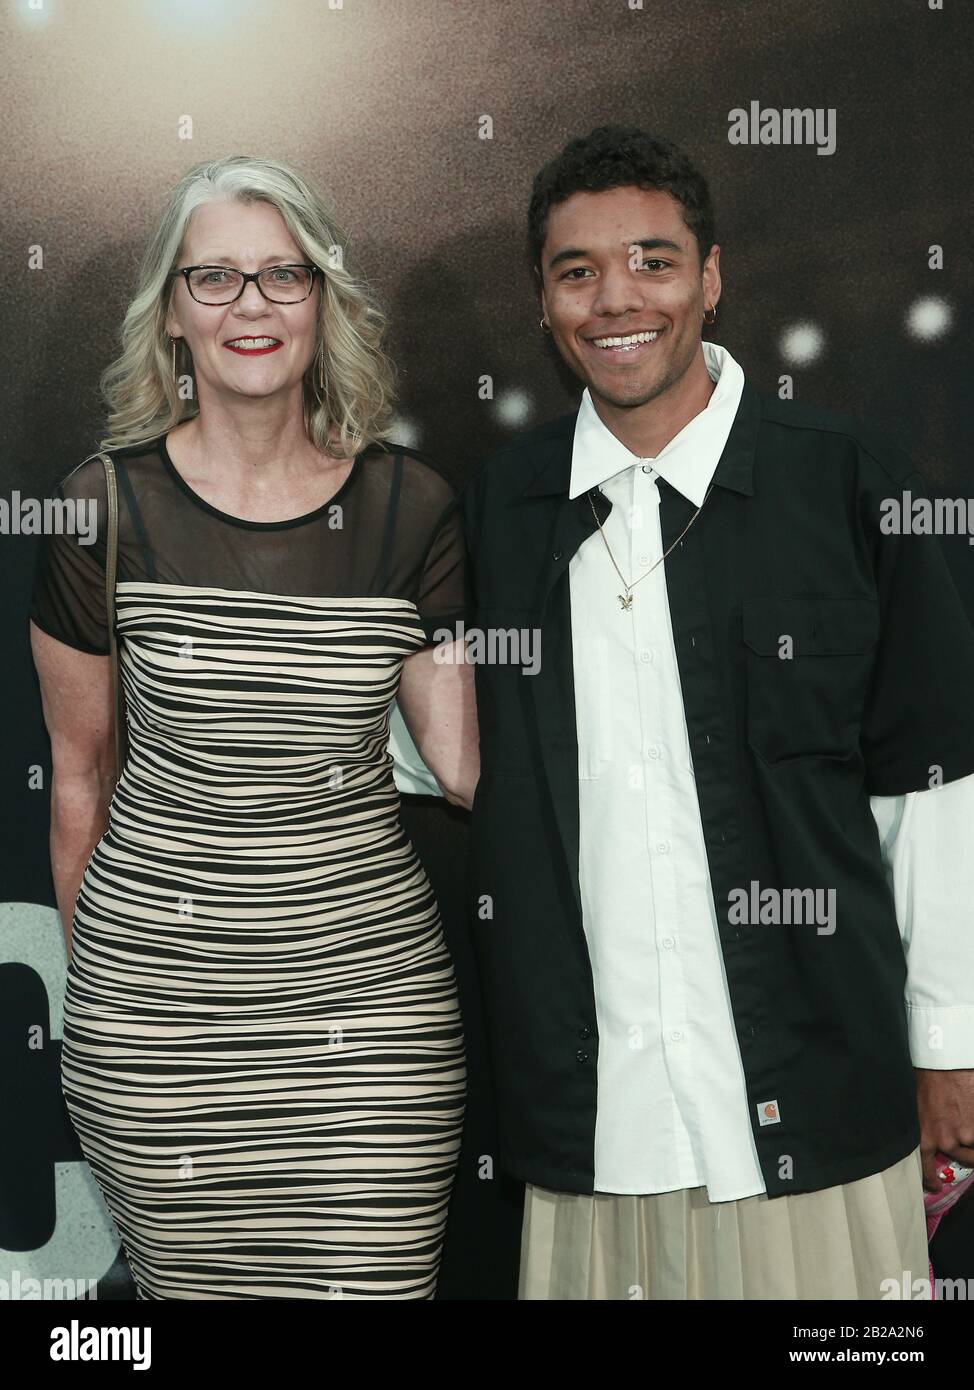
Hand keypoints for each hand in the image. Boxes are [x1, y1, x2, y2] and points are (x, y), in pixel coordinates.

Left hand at [914, 1067, 973, 1191]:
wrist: (944, 1063)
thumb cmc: (929, 1079)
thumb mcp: (921, 1107)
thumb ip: (929, 1126)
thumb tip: (937, 1135)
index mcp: (926, 1136)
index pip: (927, 1166)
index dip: (931, 1179)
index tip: (935, 1186)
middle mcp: (947, 1141)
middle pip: (966, 1158)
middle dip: (969, 1150)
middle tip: (968, 1138)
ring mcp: (967, 1135)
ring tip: (968, 1116)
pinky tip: (973, 1111)